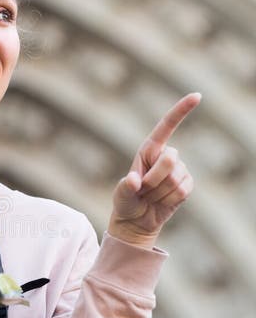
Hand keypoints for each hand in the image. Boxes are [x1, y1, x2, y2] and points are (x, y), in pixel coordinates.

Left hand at [108, 92, 200, 248]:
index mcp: (149, 149)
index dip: (181, 110)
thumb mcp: (120, 195)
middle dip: (154, 179)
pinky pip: (182, 191)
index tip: (197, 96)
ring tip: (150, 197)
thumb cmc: (126, 202)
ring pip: (175, 179)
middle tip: (143, 190)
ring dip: (159, 193)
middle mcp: (166, 156)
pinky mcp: (187, 185)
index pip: (167, 126)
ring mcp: (179, 170)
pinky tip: (162, 201)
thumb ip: (125, 187)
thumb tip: (133, 181)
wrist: (137, 221)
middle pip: (170, 160)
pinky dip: (169, 200)